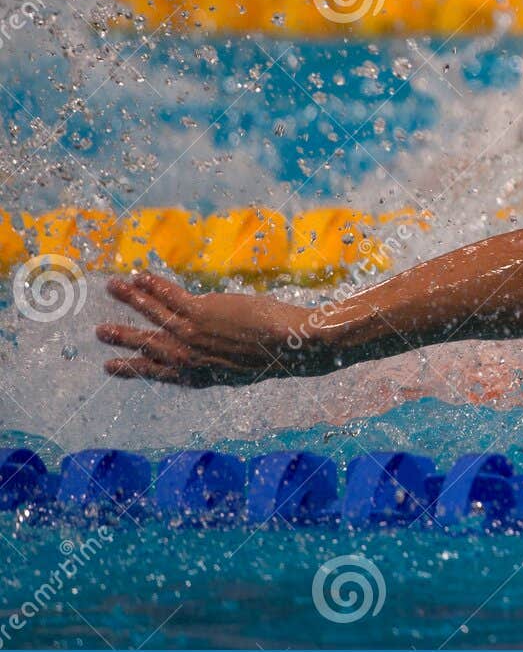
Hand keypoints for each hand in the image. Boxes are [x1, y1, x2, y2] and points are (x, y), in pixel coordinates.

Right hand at [97, 272, 325, 386]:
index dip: (134, 369)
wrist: (294, 346)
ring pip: (153, 313)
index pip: (159, 372)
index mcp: (200, 376)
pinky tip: (140, 275)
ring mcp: (193, 334)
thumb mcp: (244, 368)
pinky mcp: (201, 312)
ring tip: (112, 287)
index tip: (110, 367)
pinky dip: (152, 285)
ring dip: (131, 298)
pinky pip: (168, 296)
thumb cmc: (280, 356)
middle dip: (123, 339)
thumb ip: (223, 363)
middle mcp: (190, 358)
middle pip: (148, 346)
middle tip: (99, 332)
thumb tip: (220, 354)